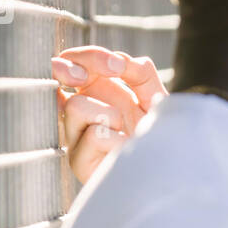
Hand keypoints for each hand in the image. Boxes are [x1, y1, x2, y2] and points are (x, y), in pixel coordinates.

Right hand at [52, 46, 167, 182]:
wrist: (169, 171)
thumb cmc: (159, 135)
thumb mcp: (155, 97)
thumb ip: (141, 73)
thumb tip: (119, 59)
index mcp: (96, 91)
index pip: (76, 62)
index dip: (90, 57)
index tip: (116, 66)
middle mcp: (81, 110)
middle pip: (59, 74)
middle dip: (71, 67)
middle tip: (85, 77)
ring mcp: (76, 136)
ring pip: (76, 106)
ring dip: (108, 113)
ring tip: (125, 131)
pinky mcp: (79, 162)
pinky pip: (93, 137)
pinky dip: (116, 140)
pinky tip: (124, 151)